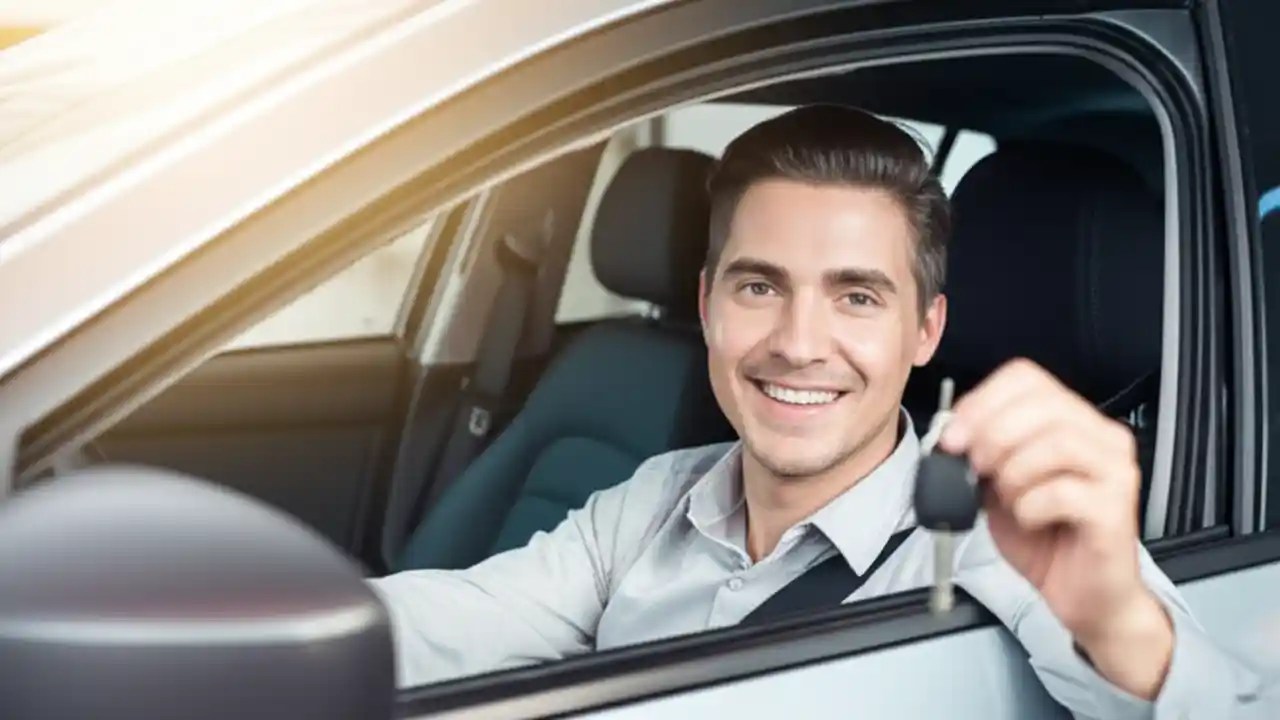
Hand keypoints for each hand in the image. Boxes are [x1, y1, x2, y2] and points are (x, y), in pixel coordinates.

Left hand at [937, 358, 1173, 698]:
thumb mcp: (998, 487)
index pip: (1026, 378)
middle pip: (1041, 404)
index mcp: (1073, 420)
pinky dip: (1030, 507)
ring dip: (1013, 472)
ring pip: (1054, 442)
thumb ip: (982, 453)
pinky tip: (1030, 521)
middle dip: (992, 434)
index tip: (953, 434)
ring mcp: (1115, 470)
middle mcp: (1103, 436)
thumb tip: (950, 433)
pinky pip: (1062, 492)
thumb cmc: (1045, 540)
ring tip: (1009, 499)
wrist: (1086, 597)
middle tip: (975, 467)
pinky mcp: (1116, 508)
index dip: (982, 400)